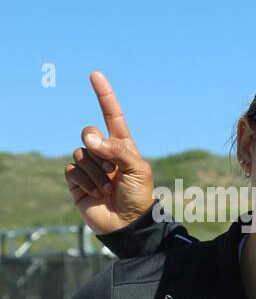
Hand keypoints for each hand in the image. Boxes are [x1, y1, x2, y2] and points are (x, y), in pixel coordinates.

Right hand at [64, 71, 155, 233]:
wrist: (128, 223)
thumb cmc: (139, 196)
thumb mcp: (138, 169)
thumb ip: (117, 150)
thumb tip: (89, 139)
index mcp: (122, 145)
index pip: (111, 115)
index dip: (103, 96)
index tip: (95, 74)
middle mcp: (103, 152)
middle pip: (88, 132)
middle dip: (99, 149)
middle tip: (113, 170)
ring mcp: (89, 165)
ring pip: (80, 153)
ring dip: (96, 172)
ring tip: (109, 187)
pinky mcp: (76, 180)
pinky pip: (72, 170)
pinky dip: (85, 182)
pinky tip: (96, 193)